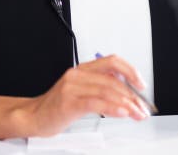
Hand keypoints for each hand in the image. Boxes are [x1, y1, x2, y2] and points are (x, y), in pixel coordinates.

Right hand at [19, 54, 150, 136]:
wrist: (34, 116)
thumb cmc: (58, 107)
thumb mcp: (80, 91)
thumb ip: (100, 87)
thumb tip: (127, 90)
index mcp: (83, 69)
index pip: (112, 61)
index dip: (130, 71)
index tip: (142, 85)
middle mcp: (78, 75)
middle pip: (113, 80)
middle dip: (133, 95)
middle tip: (143, 108)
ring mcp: (72, 87)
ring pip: (107, 91)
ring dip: (127, 104)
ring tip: (137, 114)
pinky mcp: (68, 102)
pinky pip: (95, 103)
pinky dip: (112, 108)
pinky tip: (122, 113)